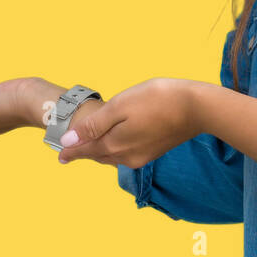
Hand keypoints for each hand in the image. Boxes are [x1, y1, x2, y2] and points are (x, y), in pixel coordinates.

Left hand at [56, 77, 200, 168]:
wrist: (197, 107)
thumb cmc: (156, 99)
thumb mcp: (119, 107)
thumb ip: (94, 126)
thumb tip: (69, 140)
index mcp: (115, 144)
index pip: (86, 150)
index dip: (71, 151)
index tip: (59, 156)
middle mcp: (127, 156)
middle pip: (99, 155)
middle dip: (84, 152)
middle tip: (69, 152)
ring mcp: (142, 155)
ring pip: (113, 156)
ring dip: (99, 152)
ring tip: (89, 148)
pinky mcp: (154, 150)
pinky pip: (126, 154)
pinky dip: (114, 149)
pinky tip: (115, 142)